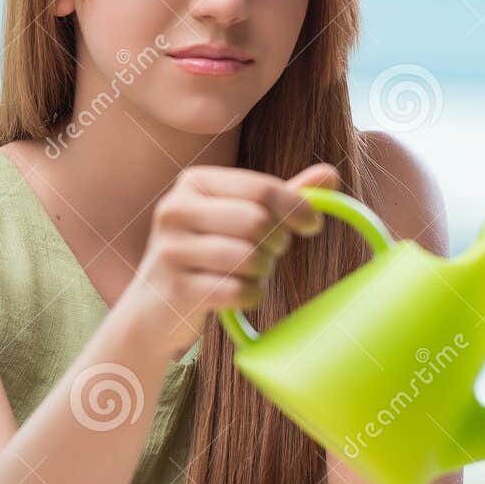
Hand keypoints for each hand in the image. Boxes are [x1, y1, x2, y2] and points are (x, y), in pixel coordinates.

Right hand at [120, 162, 340, 355]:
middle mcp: (175, 210)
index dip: (297, 207)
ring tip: (253, 274)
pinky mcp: (175, 289)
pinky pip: (237, 291)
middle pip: (256, 221)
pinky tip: (242, 295)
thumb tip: (330, 174)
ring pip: (248, 257)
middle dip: (277, 242)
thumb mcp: (237, 217)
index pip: (261, 187)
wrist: (154, 309)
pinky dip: (251, 295)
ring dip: (263, 271)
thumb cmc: (207, 256)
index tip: (313, 225)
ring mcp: (171, 250)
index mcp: (194, 183)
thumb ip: (281, 196)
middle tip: (272, 254)